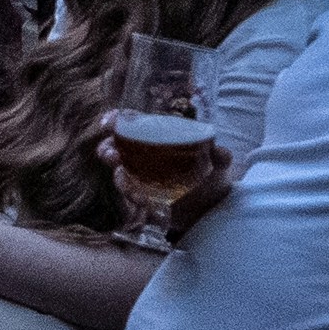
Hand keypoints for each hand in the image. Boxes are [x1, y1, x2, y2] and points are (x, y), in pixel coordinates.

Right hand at [92, 121, 238, 240]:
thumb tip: (220, 152)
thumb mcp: (219, 166)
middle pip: (115, 145)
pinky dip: (132, 196)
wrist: (213, 210)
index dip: (114, 119)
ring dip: (120, 179)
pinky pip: (128, 192)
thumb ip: (221, 157)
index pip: (130, 121)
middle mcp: (144, 152)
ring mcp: (140, 174)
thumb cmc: (212, 179)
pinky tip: (143, 202)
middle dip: (107, 150)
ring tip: (133, 192)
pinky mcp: (141, 194)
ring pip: (118, 171)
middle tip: (112, 158)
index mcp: (158, 136)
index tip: (108, 124)